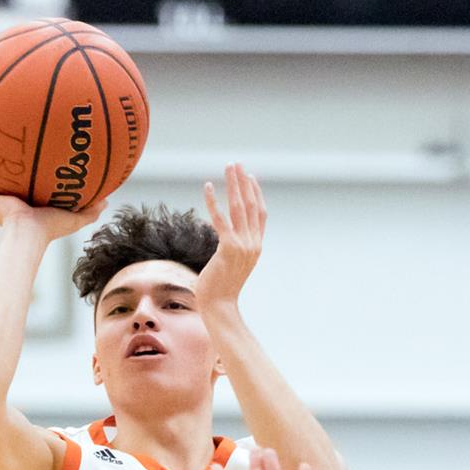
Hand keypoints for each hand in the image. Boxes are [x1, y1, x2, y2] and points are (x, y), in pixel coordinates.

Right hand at [0, 165, 103, 241]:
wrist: (27, 235)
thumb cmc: (49, 229)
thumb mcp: (75, 217)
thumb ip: (90, 210)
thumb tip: (107, 200)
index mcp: (27, 203)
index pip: (26, 185)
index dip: (25, 172)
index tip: (28, 157)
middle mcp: (9, 199)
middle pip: (2, 178)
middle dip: (1, 163)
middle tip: (3, 144)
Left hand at [194, 163, 265, 310]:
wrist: (220, 306)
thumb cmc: (221, 288)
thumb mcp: (232, 265)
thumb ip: (233, 249)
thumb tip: (225, 240)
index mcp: (256, 246)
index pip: (260, 214)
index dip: (256, 193)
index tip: (250, 177)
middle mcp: (253, 243)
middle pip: (251, 205)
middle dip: (243, 182)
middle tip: (236, 164)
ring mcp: (243, 245)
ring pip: (239, 207)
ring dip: (233, 185)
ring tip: (228, 167)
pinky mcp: (227, 248)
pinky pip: (220, 219)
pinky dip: (214, 201)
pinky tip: (209, 187)